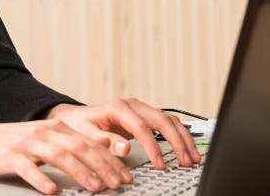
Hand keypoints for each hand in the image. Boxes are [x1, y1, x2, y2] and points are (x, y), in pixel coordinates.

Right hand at [0, 118, 133, 193]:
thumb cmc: (14, 143)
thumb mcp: (45, 140)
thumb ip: (69, 146)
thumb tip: (101, 159)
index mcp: (57, 128)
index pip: (90, 142)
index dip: (111, 158)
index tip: (126, 175)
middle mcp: (45, 132)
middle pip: (79, 147)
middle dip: (103, 166)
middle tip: (118, 184)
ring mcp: (28, 143)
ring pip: (59, 155)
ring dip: (80, 172)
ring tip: (94, 187)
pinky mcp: (11, 155)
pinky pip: (28, 167)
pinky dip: (41, 178)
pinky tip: (51, 190)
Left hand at [46, 99, 201, 169]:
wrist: (76, 117)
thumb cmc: (79, 125)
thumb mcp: (85, 133)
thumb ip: (104, 141)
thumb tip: (125, 148)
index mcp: (117, 107)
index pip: (141, 126)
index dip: (153, 146)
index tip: (160, 164)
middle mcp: (132, 105)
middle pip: (162, 119)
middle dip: (176, 141)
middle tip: (185, 161)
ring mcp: (140, 109)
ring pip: (169, 119)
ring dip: (183, 138)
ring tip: (192, 157)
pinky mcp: (145, 116)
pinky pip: (167, 123)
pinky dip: (180, 135)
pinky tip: (187, 148)